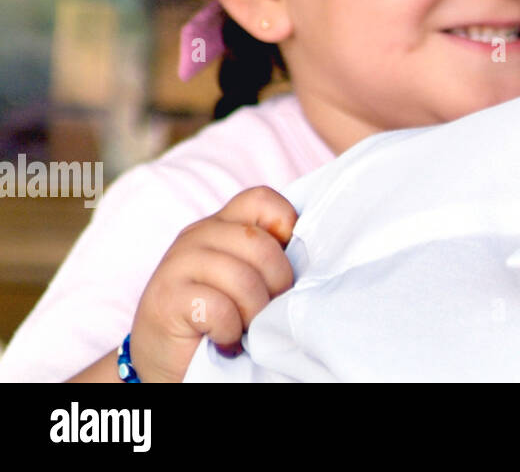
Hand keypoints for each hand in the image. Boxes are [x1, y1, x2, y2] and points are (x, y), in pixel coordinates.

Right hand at [127, 186, 296, 381]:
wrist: (163, 362)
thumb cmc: (217, 321)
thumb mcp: (246, 279)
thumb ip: (267, 258)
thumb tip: (313, 258)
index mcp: (221, 225)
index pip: (261, 199)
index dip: (285, 226)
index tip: (286, 265)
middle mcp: (197, 235)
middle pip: (259, 244)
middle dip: (277, 284)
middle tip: (268, 311)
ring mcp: (176, 264)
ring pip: (242, 277)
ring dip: (254, 312)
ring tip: (247, 329)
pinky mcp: (165, 299)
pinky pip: (218, 309)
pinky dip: (231, 331)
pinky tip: (225, 340)